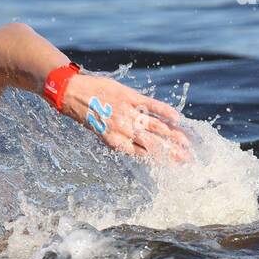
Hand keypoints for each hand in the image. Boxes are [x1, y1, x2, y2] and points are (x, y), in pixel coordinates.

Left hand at [61, 73, 191, 162]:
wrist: (70, 93)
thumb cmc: (84, 114)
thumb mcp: (100, 132)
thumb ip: (119, 139)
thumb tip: (138, 148)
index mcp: (115, 142)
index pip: (143, 155)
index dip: (160, 161)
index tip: (174, 165)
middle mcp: (123, 130)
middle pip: (154, 144)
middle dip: (172, 153)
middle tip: (187, 159)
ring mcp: (127, 113)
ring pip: (156, 127)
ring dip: (173, 136)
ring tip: (186, 143)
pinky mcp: (129, 97)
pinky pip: (151, 105)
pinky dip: (165, 111)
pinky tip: (177, 118)